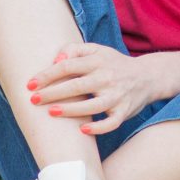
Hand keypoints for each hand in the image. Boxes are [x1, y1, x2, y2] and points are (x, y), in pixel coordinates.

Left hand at [27, 43, 161, 135]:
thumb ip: (75, 50)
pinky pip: (111, 123)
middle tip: (34, 99)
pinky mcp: (124, 111)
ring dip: (71, 109)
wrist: (148, 76)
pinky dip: (98, 127)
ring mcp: (117, 95)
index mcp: (99, 60)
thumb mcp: (97, 50)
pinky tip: (82, 129)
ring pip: (93, 105)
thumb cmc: (114, 64)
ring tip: (52, 112)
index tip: (30, 84)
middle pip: (78, 85)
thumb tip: (56, 60)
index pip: (69, 65)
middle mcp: (108, 77)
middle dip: (53, 92)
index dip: (48, 74)